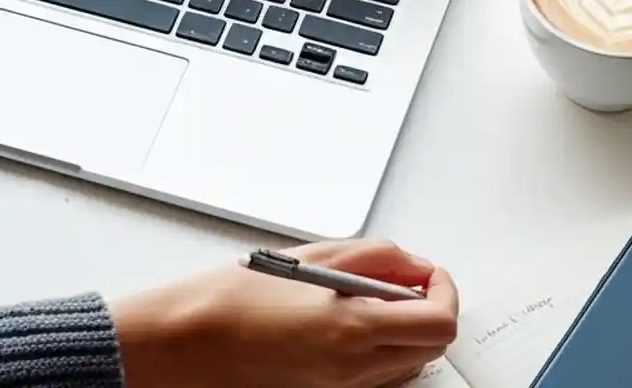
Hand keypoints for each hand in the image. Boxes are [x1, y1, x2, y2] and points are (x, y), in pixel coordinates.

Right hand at [110, 239, 458, 387]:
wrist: (187, 343)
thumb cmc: (232, 300)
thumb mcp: (312, 257)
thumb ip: (376, 257)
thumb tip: (413, 265)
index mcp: (353, 327)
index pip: (439, 320)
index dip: (445, 290)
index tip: (427, 275)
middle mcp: (354, 367)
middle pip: (433, 347)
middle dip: (430, 309)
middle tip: (405, 284)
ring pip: (409, 366)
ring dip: (407, 332)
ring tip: (372, 302)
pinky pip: (378, 378)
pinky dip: (381, 351)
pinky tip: (351, 325)